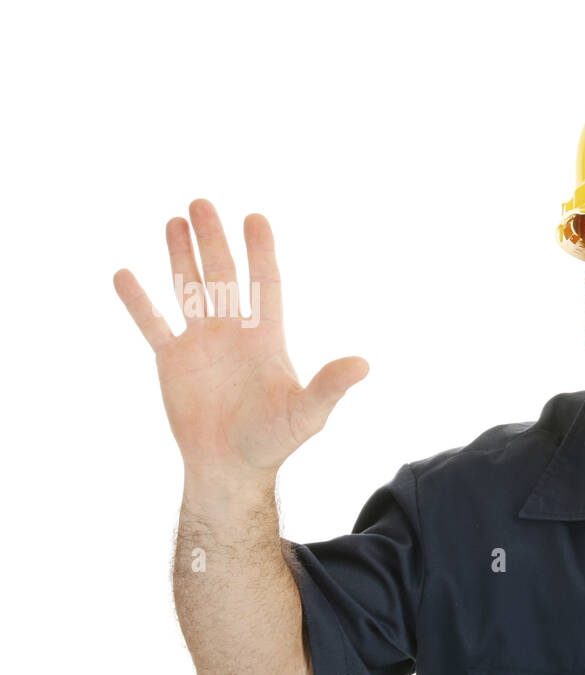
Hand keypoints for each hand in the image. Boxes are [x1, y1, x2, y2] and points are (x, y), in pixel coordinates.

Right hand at [115, 199, 367, 479]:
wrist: (231, 468)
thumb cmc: (274, 441)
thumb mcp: (307, 413)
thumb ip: (330, 386)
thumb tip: (363, 364)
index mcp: (267, 338)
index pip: (264, 284)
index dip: (260, 252)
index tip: (255, 217)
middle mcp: (233, 332)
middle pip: (223, 276)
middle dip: (213, 241)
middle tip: (202, 202)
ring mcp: (201, 344)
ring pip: (189, 289)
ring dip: (181, 257)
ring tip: (174, 221)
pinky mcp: (172, 362)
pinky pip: (153, 325)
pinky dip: (139, 302)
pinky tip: (125, 274)